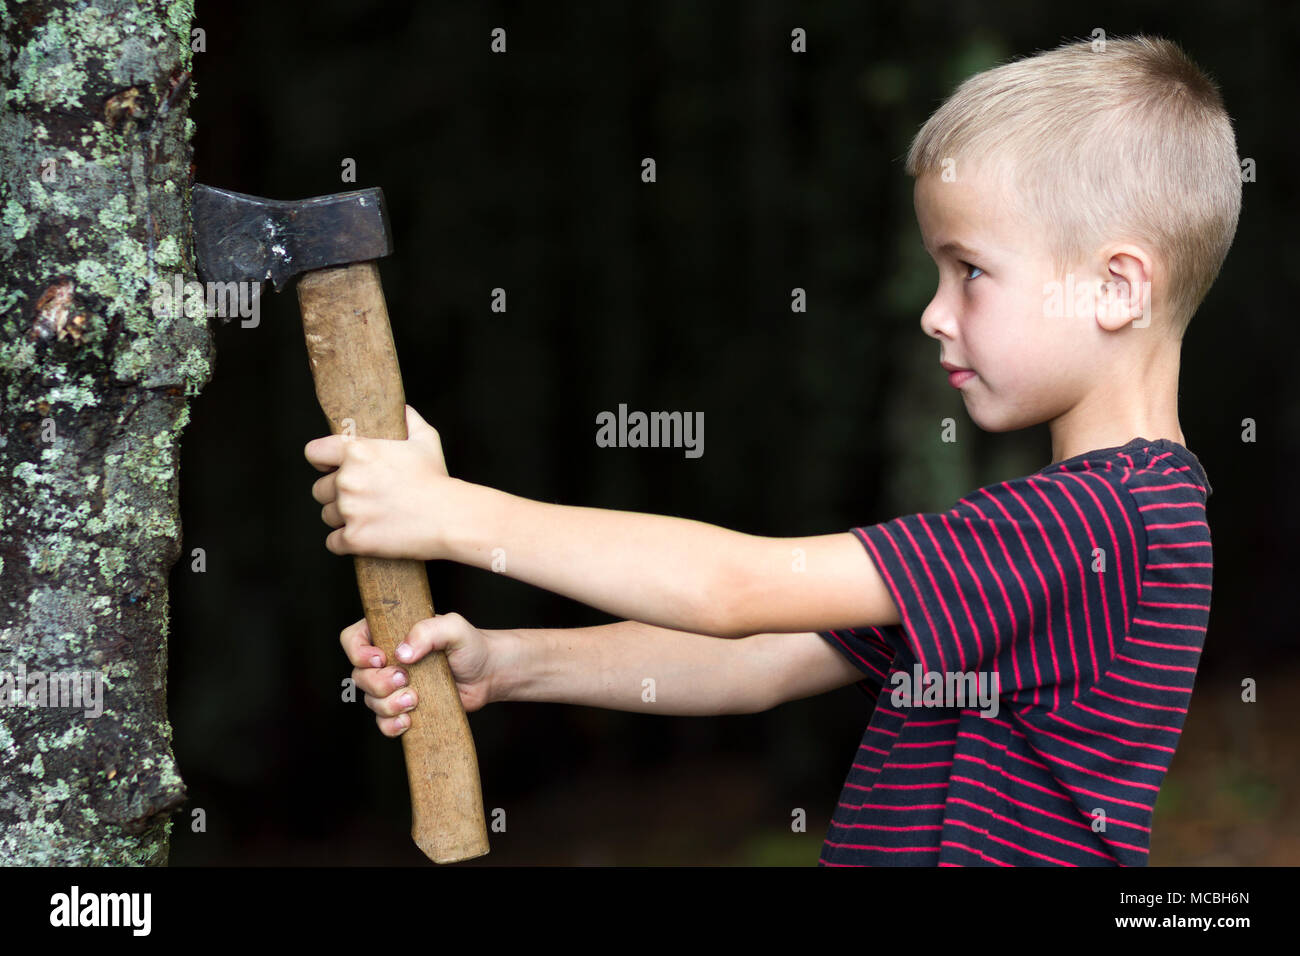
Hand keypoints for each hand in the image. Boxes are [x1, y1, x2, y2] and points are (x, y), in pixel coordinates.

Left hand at [305, 405, 450, 559]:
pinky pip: (334, 542)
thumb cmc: (436, 479)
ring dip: (343, 518)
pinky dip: (346, 541)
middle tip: (362, 497)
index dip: (322, 461)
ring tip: (368, 517)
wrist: (449, 517)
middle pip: (320, 489)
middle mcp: (346, 480)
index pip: (314, 453)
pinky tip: (364, 536)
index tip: (332, 468)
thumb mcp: (426, 441)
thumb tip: (403, 410)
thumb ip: (410, 421)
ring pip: (328, 516)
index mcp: (356, 452)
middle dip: (337, 494)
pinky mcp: (354, 539)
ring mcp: (349, 511)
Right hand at [339, 612, 500, 736]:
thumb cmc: (471, 646)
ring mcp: (393, 686)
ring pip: (370, 700)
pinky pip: (383, 723)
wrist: (487, 675)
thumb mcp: (454, 628)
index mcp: (390, 633)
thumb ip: (428, 631)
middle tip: (406, 680)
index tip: (381, 659)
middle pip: (358, 674)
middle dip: (378, 682)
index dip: (358, 652)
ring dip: (388, 704)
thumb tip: (402, 653)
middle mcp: (387, 659)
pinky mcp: (404, 708)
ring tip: (415, 699)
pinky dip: (391, 725)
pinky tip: (409, 721)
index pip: (352, 639)